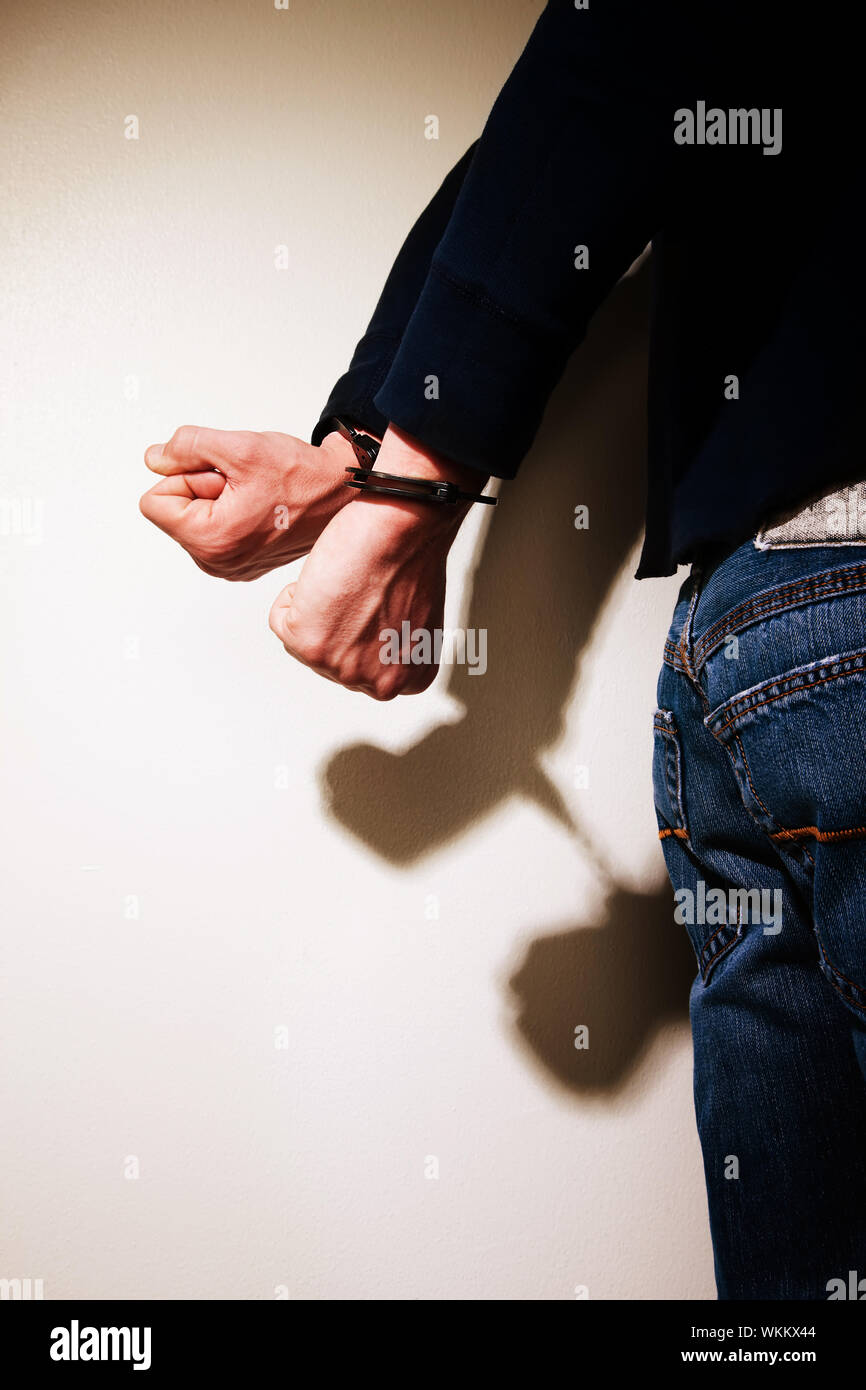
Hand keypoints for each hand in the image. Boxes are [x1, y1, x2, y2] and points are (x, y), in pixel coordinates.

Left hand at [139, 425, 355, 580]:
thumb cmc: (302, 476)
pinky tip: (260, 506)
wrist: (343, 494)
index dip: (184, 476)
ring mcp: (230, 567)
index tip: (223, 477)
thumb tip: (155, 459)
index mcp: (211, 541)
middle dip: (201, 488)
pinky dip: (230, 511)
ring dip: (216, 498)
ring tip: (255, 495)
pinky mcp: (242, 564)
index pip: (154, 501)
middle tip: (244, 485)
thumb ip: (186, 447)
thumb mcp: (239, 447)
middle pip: (174, 511)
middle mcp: (217, 563)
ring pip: (194, 518)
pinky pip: (213, 529)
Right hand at [268, 426, 487, 698]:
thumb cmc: (413, 556)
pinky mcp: (311, 647)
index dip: (357, 628)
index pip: (361, 668)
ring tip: (346, 582)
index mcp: (408, 680)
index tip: (370, 606)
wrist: (403, 527)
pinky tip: (329, 576)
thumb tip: (359, 645)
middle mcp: (380, 685)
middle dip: (334, 622)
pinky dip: (294, 592)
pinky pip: (280, 620)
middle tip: (357, 590)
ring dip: (315, 606)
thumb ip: (387, 646)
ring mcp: (344, 670)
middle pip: (329, 657)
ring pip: (302, 639)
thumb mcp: (414, 620)